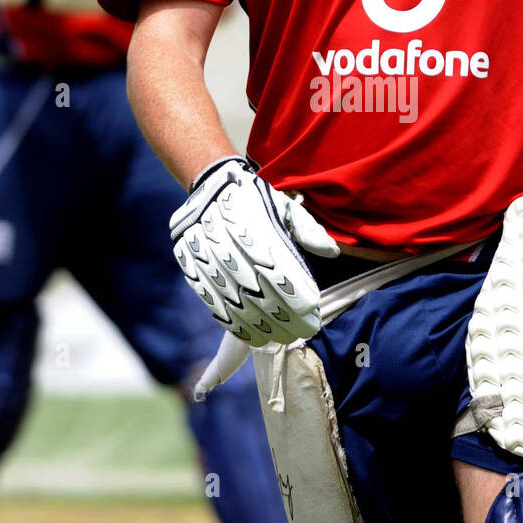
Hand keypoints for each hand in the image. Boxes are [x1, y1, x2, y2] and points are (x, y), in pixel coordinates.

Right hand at [170, 155, 338, 347]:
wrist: (210, 184)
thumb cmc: (256, 198)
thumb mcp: (285, 206)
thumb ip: (308, 230)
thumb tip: (332, 252)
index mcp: (256, 227)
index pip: (280, 273)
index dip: (296, 300)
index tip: (312, 317)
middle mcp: (229, 242)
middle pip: (257, 292)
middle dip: (280, 319)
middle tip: (300, 334)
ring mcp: (206, 254)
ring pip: (232, 300)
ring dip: (256, 325)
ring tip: (277, 338)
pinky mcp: (190, 263)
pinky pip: (208, 298)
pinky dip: (229, 319)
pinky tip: (247, 332)